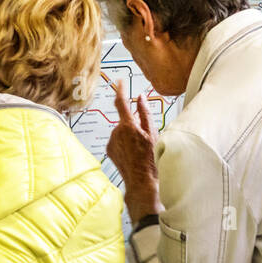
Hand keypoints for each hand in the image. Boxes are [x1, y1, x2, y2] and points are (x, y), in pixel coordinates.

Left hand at [105, 77, 161, 223]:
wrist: (141, 181)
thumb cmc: (150, 159)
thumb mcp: (152, 133)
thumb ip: (145, 113)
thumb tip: (140, 98)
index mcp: (128, 125)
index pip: (121, 102)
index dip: (120, 89)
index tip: (119, 81)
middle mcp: (116, 132)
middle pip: (125, 119)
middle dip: (133, 123)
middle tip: (146, 136)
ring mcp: (111, 141)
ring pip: (121, 130)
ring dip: (129, 134)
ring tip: (140, 148)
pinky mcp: (109, 150)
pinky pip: (117, 140)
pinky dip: (125, 142)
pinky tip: (133, 153)